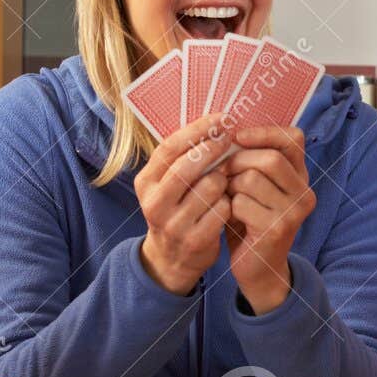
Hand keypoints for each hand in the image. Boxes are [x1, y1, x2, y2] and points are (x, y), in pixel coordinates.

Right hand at [134, 114, 234, 294]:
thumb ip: (182, 158)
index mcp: (146, 182)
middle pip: (189, 164)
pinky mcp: (196, 240)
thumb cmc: (176, 209)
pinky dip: (229, 202)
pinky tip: (227, 204)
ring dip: (224, 179)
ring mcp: (174, 224)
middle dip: (213, 148)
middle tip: (229, 139)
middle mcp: (155, 203)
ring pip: (211, 185)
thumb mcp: (167, 184)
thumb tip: (214, 122)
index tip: (220, 118)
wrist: (171, 258)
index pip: (170, 148)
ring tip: (223, 182)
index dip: (197, 129)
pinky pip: (223, 208)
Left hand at [222, 126, 314, 313]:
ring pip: (252, 179)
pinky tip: (229, 217)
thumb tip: (226, 130)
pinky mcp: (277, 230)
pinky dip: (228, 207)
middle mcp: (304, 192)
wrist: (257, 268)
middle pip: (270, 158)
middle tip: (223, 172)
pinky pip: (241, 203)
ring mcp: (293, 212)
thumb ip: (250, 160)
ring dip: (230, 185)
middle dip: (238, 161)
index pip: (293, 138)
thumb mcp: (255, 187)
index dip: (264, 132)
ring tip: (227, 197)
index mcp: (300, 176)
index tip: (238, 136)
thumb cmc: (250, 221)